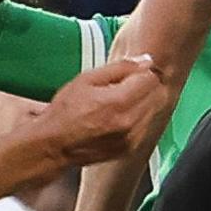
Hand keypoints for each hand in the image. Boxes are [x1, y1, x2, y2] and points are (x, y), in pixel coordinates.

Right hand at [32, 54, 164, 167]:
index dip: (140, 72)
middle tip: (124, 86)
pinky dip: (138, 118)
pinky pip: (145, 127)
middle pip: (157, 94)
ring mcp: (131, 138)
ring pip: (154, 111)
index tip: (129, 74)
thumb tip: (145, 61)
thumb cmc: (65, 112)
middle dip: (144, 86)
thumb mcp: (87, 80)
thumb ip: (120, 68)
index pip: (151, 79)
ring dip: (142, 102)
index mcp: (119, 102)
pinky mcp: (130, 149)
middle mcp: (129, 122)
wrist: (54, 144)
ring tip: (118, 103)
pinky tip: (118, 117)